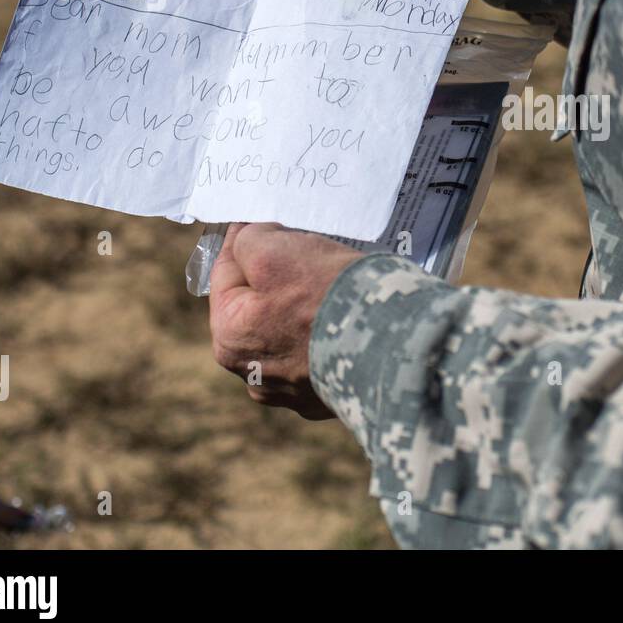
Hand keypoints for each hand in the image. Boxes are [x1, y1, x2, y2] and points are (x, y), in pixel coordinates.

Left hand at [208, 222, 365, 418]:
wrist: (395, 346)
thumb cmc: (329, 297)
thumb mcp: (275, 251)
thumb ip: (250, 241)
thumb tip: (250, 240)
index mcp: (231, 341)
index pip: (227, 273)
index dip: (244, 241)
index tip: (261, 223)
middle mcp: (255, 376)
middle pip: (260, 307)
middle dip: (278, 278)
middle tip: (306, 254)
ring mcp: (294, 393)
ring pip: (291, 332)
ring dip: (306, 310)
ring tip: (335, 288)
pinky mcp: (331, 399)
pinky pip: (323, 354)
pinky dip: (331, 336)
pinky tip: (349, 320)